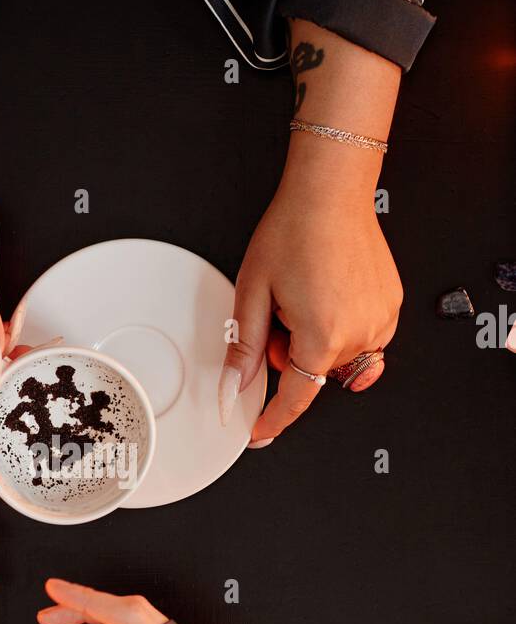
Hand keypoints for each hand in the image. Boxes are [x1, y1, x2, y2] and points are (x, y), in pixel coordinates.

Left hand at [223, 176, 401, 443]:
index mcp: (323, 336)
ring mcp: (381, 321)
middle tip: (279, 312)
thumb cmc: (294, 230)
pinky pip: (361, 337)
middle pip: (313, 373)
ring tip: (306, 295)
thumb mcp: (253, 293)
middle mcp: (360, 334)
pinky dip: (339, 327)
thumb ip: (243, 350)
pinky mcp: (391, 307)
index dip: (273, 419)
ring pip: (337, 357)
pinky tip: (327, 292)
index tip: (260, 432)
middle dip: (288, 354)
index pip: (296, 398)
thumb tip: (231, 390)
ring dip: (316, 340)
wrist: (330, 191)